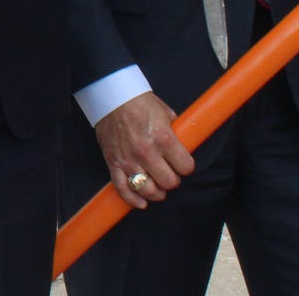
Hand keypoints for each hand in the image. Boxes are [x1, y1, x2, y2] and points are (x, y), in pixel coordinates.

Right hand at [96, 91, 191, 209]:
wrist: (111, 96)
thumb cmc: (139, 102)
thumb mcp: (166, 113)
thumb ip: (176, 132)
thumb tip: (186, 147)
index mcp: (163, 138)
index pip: (185, 167)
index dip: (186, 166)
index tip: (183, 164)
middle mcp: (147, 152)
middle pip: (169, 182)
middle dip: (173, 179)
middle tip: (170, 172)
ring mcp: (129, 159)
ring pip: (148, 190)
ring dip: (156, 192)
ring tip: (158, 186)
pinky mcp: (113, 163)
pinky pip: (123, 189)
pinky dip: (133, 199)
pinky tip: (142, 202)